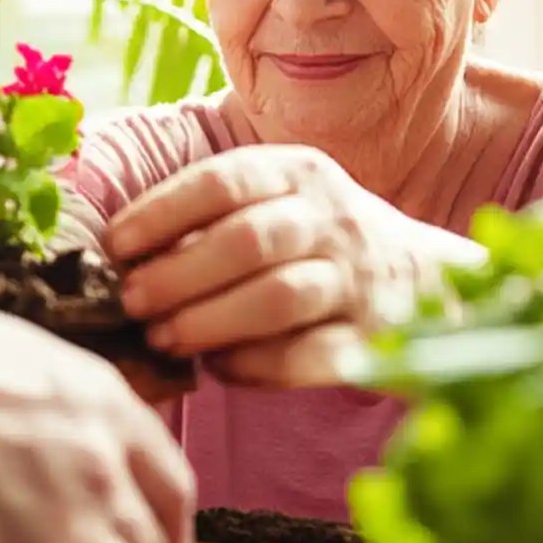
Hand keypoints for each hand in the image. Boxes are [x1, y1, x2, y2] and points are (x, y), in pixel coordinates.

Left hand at [104, 145, 435, 387]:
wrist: (427, 281)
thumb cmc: (320, 242)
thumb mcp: (280, 201)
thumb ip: (214, 215)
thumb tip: (122, 253)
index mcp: (299, 172)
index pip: (223, 181)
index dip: (161, 213)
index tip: (114, 245)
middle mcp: (333, 217)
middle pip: (248, 240)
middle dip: (178, 274)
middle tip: (130, 303)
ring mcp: (359, 278)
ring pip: (278, 298)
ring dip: (210, 321)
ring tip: (163, 339)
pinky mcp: (376, 338)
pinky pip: (309, 356)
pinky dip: (256, 366)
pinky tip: (220, 369)